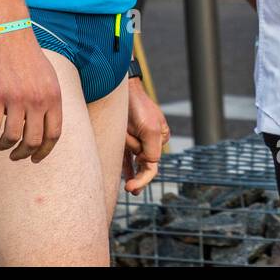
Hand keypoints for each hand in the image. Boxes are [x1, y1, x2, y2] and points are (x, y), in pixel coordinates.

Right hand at [0, 29, 62, 161]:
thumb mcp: (48, 78)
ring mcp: (17, 98)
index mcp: (54, 96)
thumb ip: (49, 101)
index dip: (44, 151)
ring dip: (5, 146)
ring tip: (0, 144)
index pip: (54, 134)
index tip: (35, 159)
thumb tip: (45, 127)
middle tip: (15, 156)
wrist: (8, 34)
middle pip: (33, 141)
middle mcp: (38, 100)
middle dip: (23, 154)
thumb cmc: (27, 56)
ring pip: (12, 138)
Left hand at [122, 79, 169, 193]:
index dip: (143, 179)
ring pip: (131, 160)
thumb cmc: (137, 108)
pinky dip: (126, 167)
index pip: (153, 166)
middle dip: (135, 171)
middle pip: (142, 164)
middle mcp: (150, 140)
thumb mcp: (150, 130)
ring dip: (127, 162)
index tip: (131, 187)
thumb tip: (149, 165)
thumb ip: (152, 150)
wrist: (118, 90)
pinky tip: (127, 179)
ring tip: (129, 177)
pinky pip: (125, 157)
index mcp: (160, 138)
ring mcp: (137, 139)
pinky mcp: (124, 137)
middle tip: (130, 189)